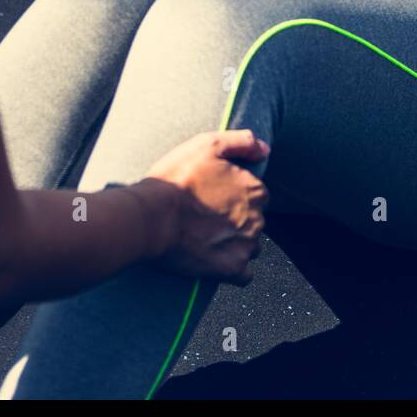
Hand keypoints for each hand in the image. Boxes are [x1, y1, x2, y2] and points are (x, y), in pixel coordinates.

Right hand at [143, 129, 270, 284]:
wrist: (151, 217)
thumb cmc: (177, 178)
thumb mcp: (207, 144)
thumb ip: (242, 142)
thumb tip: (265, 148)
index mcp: (254, 189)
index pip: (256, 192)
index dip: (235, 192)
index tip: (213, 193)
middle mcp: (257, 218)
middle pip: (254, 218)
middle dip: (237, 217)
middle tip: (206, 215)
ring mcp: (246, 246)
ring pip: (251, 245)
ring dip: (236, 242)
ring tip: (207, 236)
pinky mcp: (231, 269)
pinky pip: (244, 275)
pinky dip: (233, 268)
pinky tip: (215, 259)